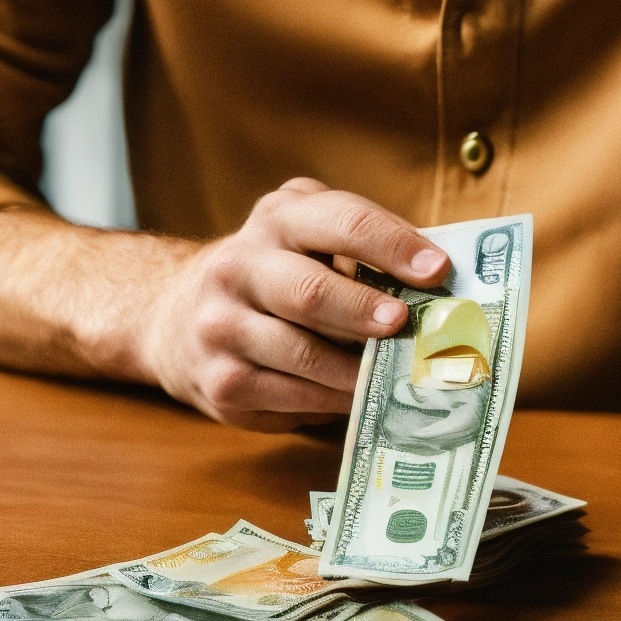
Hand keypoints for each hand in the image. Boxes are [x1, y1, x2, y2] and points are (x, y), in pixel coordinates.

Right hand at [137, 177, 447, 433]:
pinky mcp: (220, 382)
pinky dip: (331, 402)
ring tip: (398, 377)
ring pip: (300, 354)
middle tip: (407, 327)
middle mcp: (239, 265)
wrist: (176, 314)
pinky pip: (288, 397)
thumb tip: (444, 288)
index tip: (439, 269)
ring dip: (357, 371)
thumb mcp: (309, 236)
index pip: (340, 220)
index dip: (392, 244)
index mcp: (278, 218)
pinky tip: (359, 400)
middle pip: (309, 291)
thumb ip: (366, 251)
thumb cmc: (276, 271)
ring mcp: (222, 326)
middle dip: (365, 311)